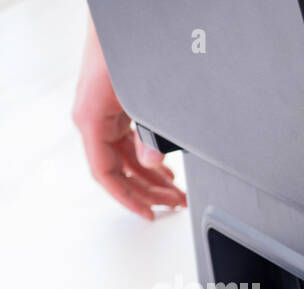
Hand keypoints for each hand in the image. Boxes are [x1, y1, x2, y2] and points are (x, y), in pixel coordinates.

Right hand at [72, 21, 185, 219]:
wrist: (124, 20)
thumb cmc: (123, 50)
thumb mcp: (141, 98)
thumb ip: (149, 135)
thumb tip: (154, 165)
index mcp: (90, 120)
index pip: (105, 174)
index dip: (127, 198)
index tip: (148, 214)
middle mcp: (93, 120)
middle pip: (120, 171)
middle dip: (148, 191)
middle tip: (174, 205)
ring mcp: (104, 114)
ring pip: (127, 159)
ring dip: (151, 178)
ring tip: (175, 193)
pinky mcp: (117, 109)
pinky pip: (131, 143)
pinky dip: (149, 159)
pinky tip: (166, 171)